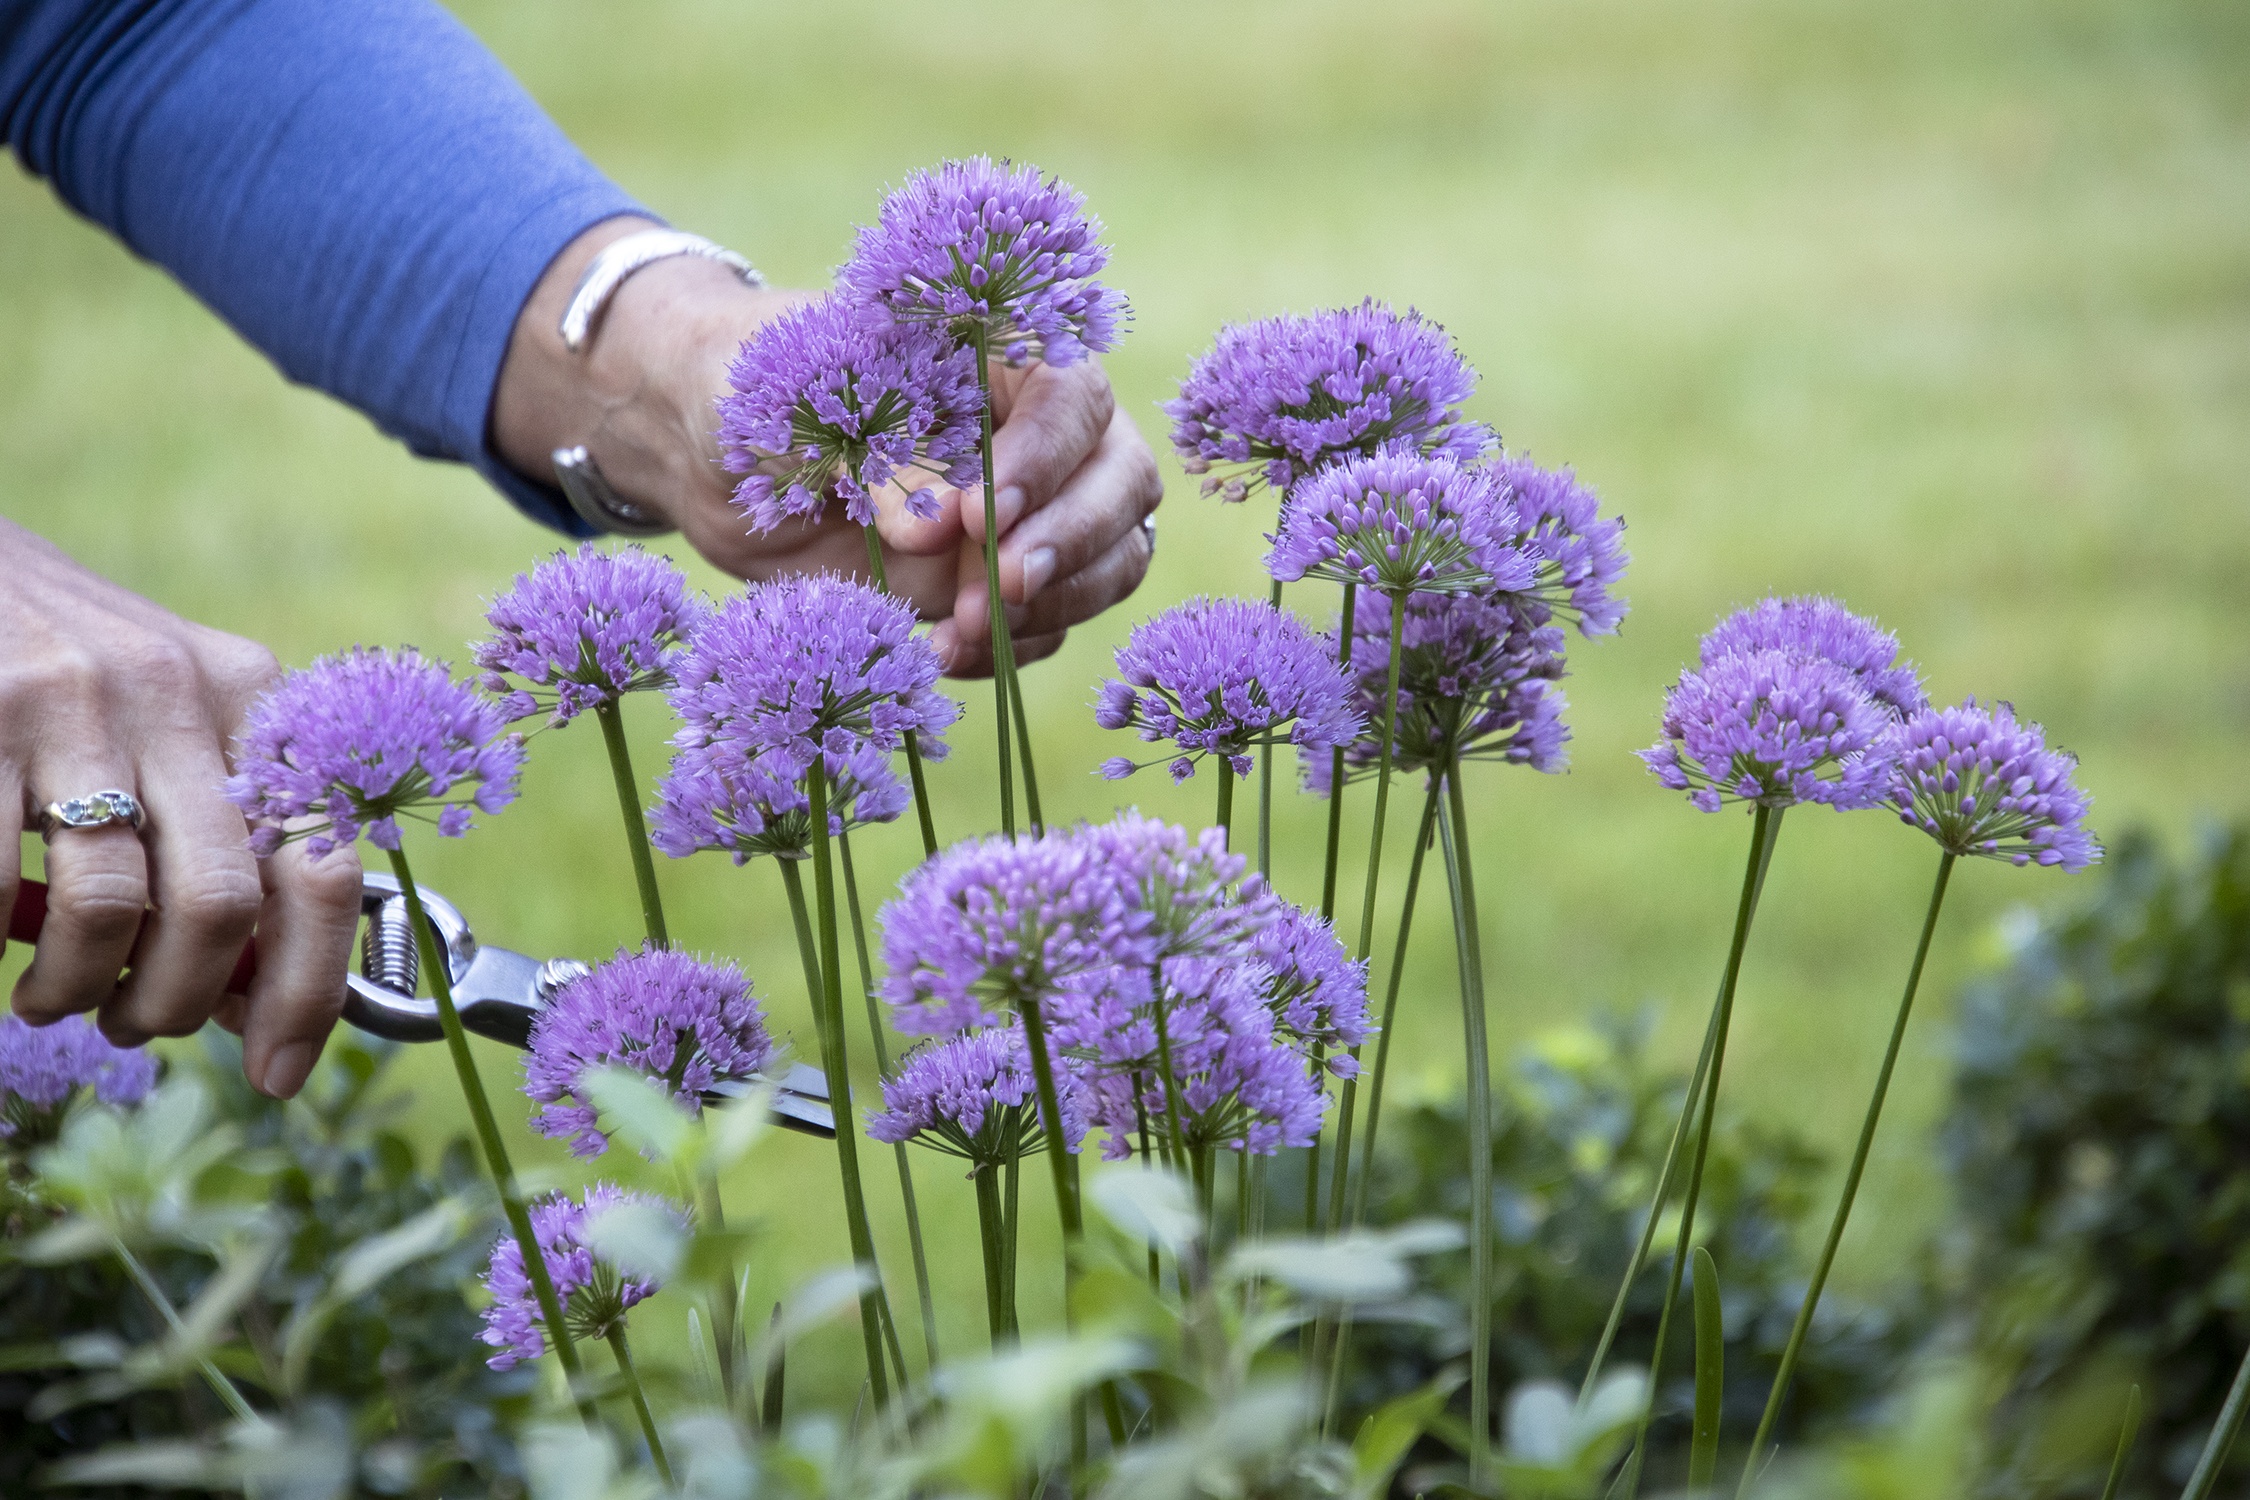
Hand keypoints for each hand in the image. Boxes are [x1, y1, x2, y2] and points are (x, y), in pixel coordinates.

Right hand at [0, 519, 362, 1096]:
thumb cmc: (74, 675)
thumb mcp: (177, 723)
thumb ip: (227, 836)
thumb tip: (259, 997)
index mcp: (256, 702)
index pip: (324, 869)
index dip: (312, 990)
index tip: (281, 1073)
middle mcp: (183, 695)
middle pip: (223, 905)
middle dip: (180, 1003)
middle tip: (137, 1025)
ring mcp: (78, 703)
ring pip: (110, 907)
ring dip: (80, 989)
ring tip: (55, 1000)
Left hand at [490, 218, 1161, 675]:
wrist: (715, 444)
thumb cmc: (755, 386)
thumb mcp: (790, 401)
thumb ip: (866, 455)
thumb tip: (935, 535)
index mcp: (999, 354)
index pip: (1075, 397)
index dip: (1048, 460)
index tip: (981, 515)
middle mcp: (1036, 432)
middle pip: (1123, 481)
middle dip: (1070, 543)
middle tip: (995, 587)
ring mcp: (1029, 512)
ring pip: (1109, 561)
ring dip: (1046, 608)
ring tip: (954, 633)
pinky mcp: (999, 580)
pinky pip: (1048, 624)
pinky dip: (1009, 650)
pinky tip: (937, 652)